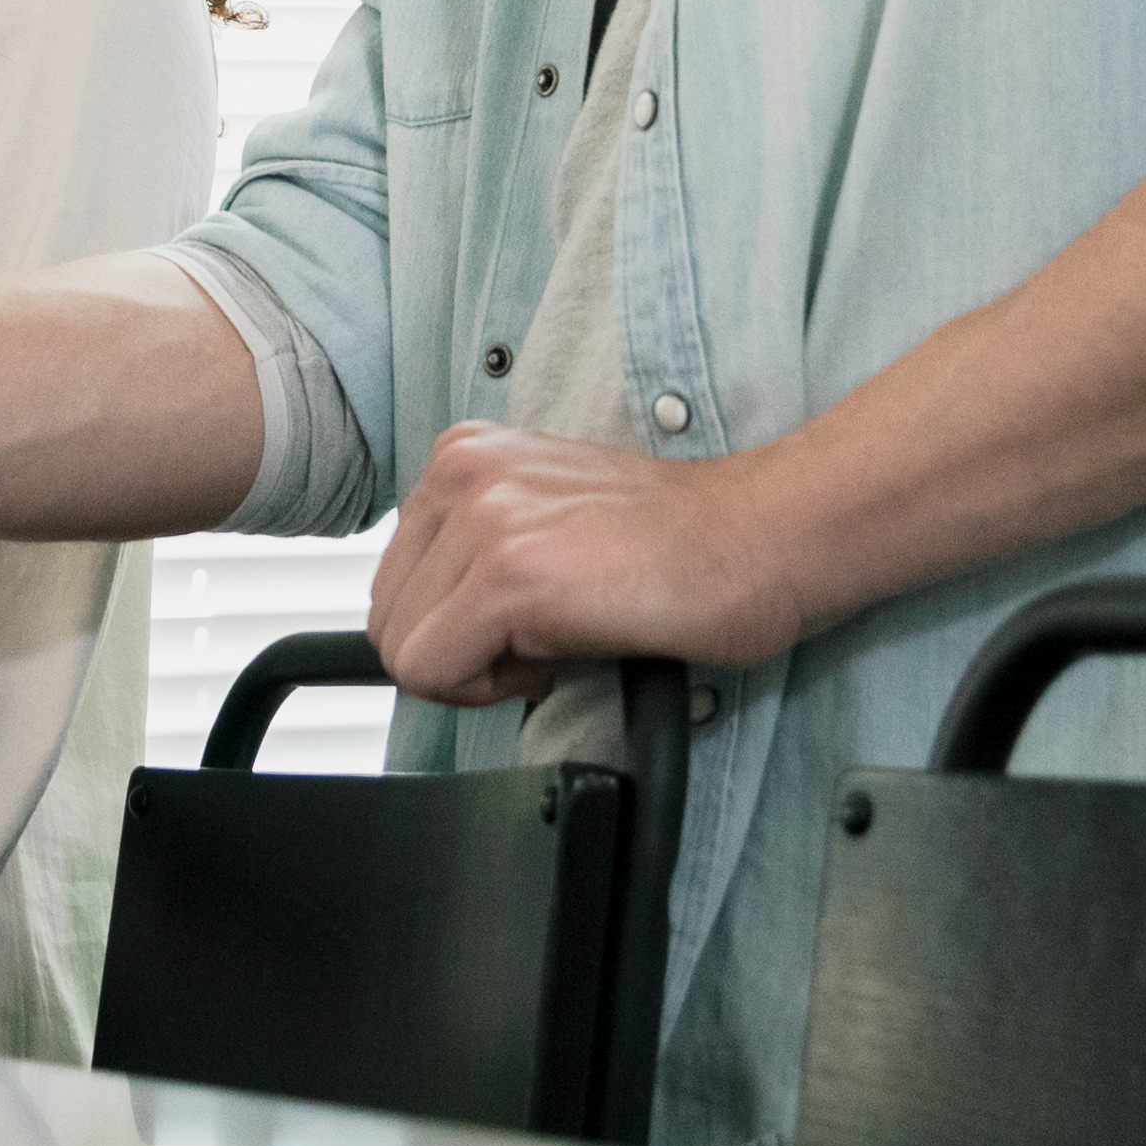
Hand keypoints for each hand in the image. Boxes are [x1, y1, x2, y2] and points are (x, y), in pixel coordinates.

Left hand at [361, 422, 814, 708]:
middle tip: (540, 644)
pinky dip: (489, 691)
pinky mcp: (508, 577)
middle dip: (456, 654)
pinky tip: (559, 660)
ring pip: (403, 651)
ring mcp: (483, 521)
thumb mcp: (544, 518)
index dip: (453, 627)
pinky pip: (433, 672)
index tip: (520, 625)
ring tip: (556, 642)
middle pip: (387, 618)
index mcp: (463, 454)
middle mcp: (461, 473)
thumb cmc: (670, 548)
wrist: (758, 541)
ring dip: (476, 673)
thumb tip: (420, 627)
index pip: (392, 581)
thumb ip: (473, 550)